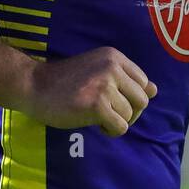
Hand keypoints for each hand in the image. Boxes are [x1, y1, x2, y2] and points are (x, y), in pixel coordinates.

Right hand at [22, 47, 157, 136]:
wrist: (34, 86)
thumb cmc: (65, 81)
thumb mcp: (98, 71)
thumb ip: (126, 79)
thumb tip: (155, 90)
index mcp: (114, 57)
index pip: (144, 83)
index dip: (131, 98)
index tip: (113, 101)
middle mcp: (112, 67)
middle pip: (142, 101)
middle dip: (128, 113)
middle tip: (107, 114)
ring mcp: (105, 85)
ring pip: (130, 116)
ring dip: (115, 122)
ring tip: (95, 116)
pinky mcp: (97, 105)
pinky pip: (120, 127)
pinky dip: (109, 131)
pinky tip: (93, 124)